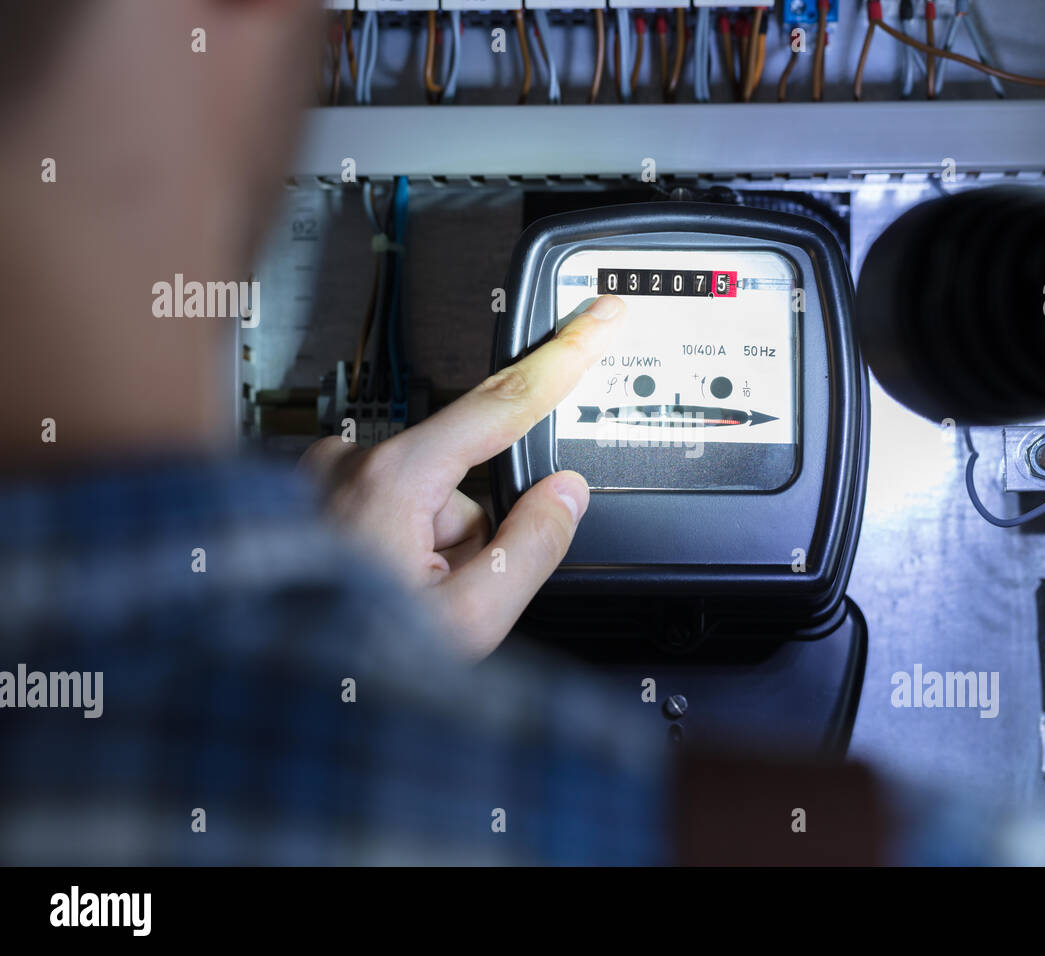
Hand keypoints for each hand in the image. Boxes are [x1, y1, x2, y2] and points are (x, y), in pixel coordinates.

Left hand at [300, 294, 626, 660]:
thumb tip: (565, 495)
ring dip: (429, 551)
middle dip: (469, 540)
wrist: (250, 693)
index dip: (564, 357)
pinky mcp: (306, 497)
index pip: (502, 404)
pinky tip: (368, 594)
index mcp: (391, 481)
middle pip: (465, 480)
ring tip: (393, 610)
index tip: (599, 318)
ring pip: (426, 499)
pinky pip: (383, 507)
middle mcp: (349, 463)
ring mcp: (322, 480)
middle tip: (439, 603)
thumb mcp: (466, 622)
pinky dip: (392, 547)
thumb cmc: (338, 665)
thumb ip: (531, 548)